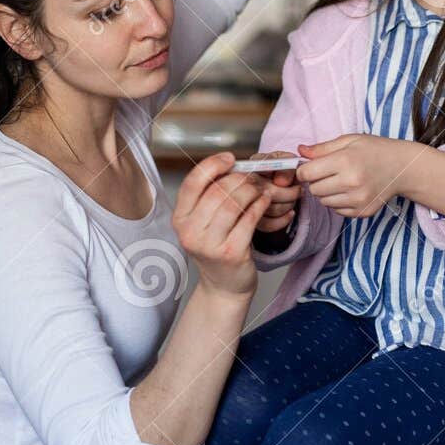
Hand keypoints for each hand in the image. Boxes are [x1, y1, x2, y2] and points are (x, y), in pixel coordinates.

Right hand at [171, 153, 270, 297]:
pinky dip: (260, 205)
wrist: (224, 286)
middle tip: (252, 176)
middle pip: (217, 191)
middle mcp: (190, 232)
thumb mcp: (202, 223)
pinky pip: (249, 219)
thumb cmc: (216, 248)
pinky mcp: (231, 253)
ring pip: (234, 203)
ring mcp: (209, 245)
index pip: (193, 182)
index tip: (230, 159)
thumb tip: (229, 165)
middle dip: (239, 178)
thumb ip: (208, 197)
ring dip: (251, 191)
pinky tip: (264, 201)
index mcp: (180, 219)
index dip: (213, 165)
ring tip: (259, 189)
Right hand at [245, 150, 300, 233]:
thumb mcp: (282, 158)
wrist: (273, 177)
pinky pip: (269, 225)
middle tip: (298, 189)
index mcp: (249, 168)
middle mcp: (244, 186)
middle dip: (291, 193)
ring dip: (289, 205)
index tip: (291, 179)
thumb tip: (282, 182)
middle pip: (271, 193)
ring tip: (293, 198)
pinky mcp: (252, 219)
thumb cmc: (276, 166)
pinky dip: (284, 219)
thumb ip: (285, 163)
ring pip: (272, 210)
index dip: (283, 176)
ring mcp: (246, 204)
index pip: (265, 173)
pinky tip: (290, 212)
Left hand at [296, 135, 418, 218]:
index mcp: (345, 161)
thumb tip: (299, 151)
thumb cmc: (375, 150)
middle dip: (316, 181)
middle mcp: (351, 182)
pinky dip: (338, 202)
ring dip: (327, 193)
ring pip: (324, 202)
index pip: (307, 173)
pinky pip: (337, 211)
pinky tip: (350, 191)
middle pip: (314, 189)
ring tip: (341, 181)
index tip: (310, 167)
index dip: (304, 170)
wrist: (402, 168)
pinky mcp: (363, 212)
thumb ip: (322, 148)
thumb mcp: (349, 141)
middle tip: (328, 173)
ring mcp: (358, 199)